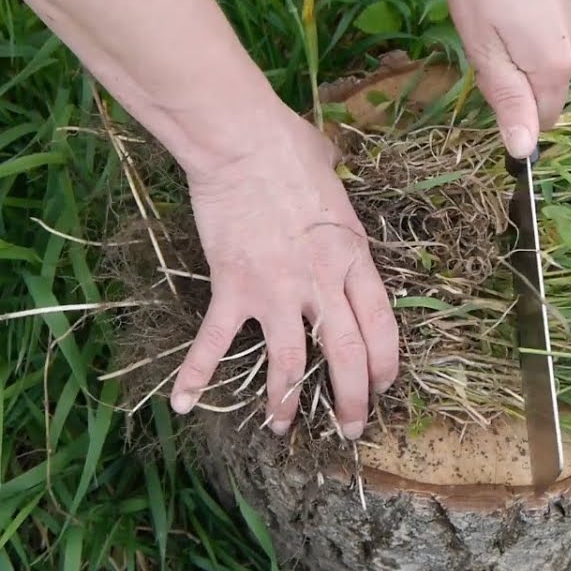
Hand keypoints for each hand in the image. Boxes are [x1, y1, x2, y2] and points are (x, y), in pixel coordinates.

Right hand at [169, 110, 398, 439]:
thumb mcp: (333, 173)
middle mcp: (322, 283)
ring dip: (286, 401)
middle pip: (346, 356)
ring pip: (289, 362)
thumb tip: (332, 168)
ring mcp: (277, 290)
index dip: (385, 364)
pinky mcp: (234, 287)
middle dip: (352, 400)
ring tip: (281, 429)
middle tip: (351, 428)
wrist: (240, 142)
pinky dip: (197, 373)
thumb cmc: (288, 148)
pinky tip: (185, 402)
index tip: (383, 387)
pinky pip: (216, 340)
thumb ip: (337, 190)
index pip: (382, 326)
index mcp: (354, 257)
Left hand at [444, 0, 570, 157]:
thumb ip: (508, 102)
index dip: (514, 115)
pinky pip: (550, 43)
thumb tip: (522, 150)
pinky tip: (507, 10)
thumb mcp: (485, 51)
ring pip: (547, 68)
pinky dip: (528, 38)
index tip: (488, 84)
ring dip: (520, 60)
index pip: (543, 122)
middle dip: (516, 85)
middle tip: (486, 47)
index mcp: (557, 69)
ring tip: (494, 24)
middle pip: (546, 94)